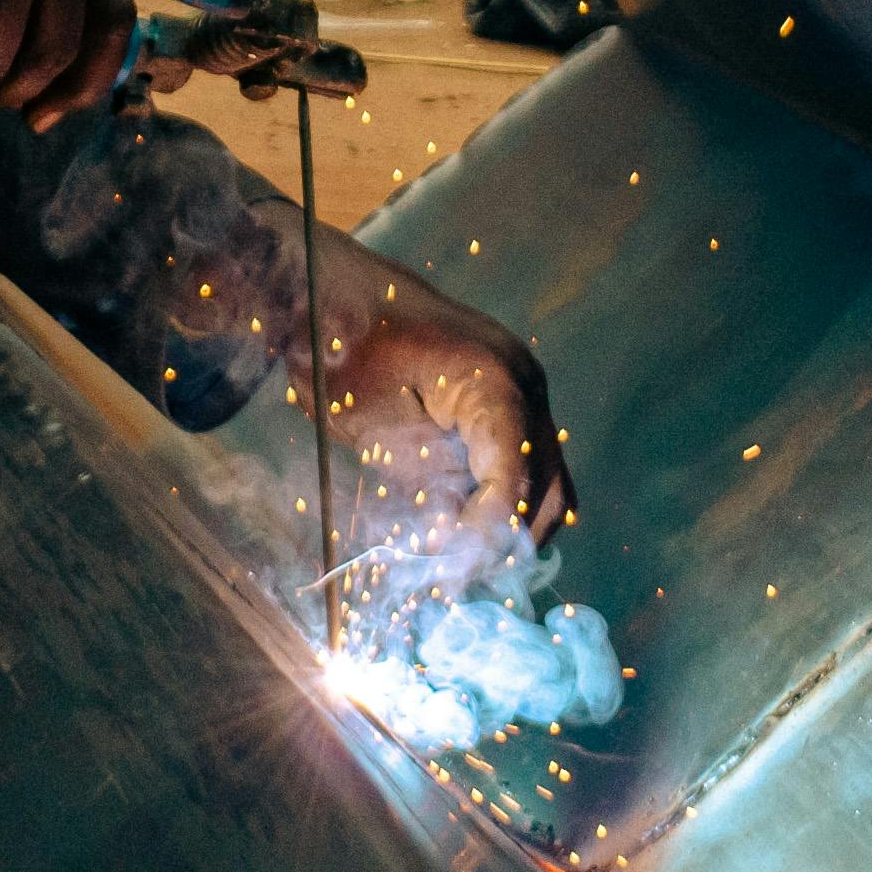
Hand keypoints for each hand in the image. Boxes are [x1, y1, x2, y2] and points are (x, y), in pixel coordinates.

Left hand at [284, 218, 571, 546]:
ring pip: (546, 482)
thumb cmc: (339, 349)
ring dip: (509, 529)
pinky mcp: (504, 403)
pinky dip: (505, 504)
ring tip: (458, 567)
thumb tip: (453, 544)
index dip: (491, 533)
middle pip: (545, 487)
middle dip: (504, 541)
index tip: (455, 572)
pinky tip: (467, 535)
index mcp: (494, 380)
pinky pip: (525, 464)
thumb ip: (424, 484)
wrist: (325, 290)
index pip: (517, 475)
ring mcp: (521, 391)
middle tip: (453, 580)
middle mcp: (523, 385)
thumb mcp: (372, 425)